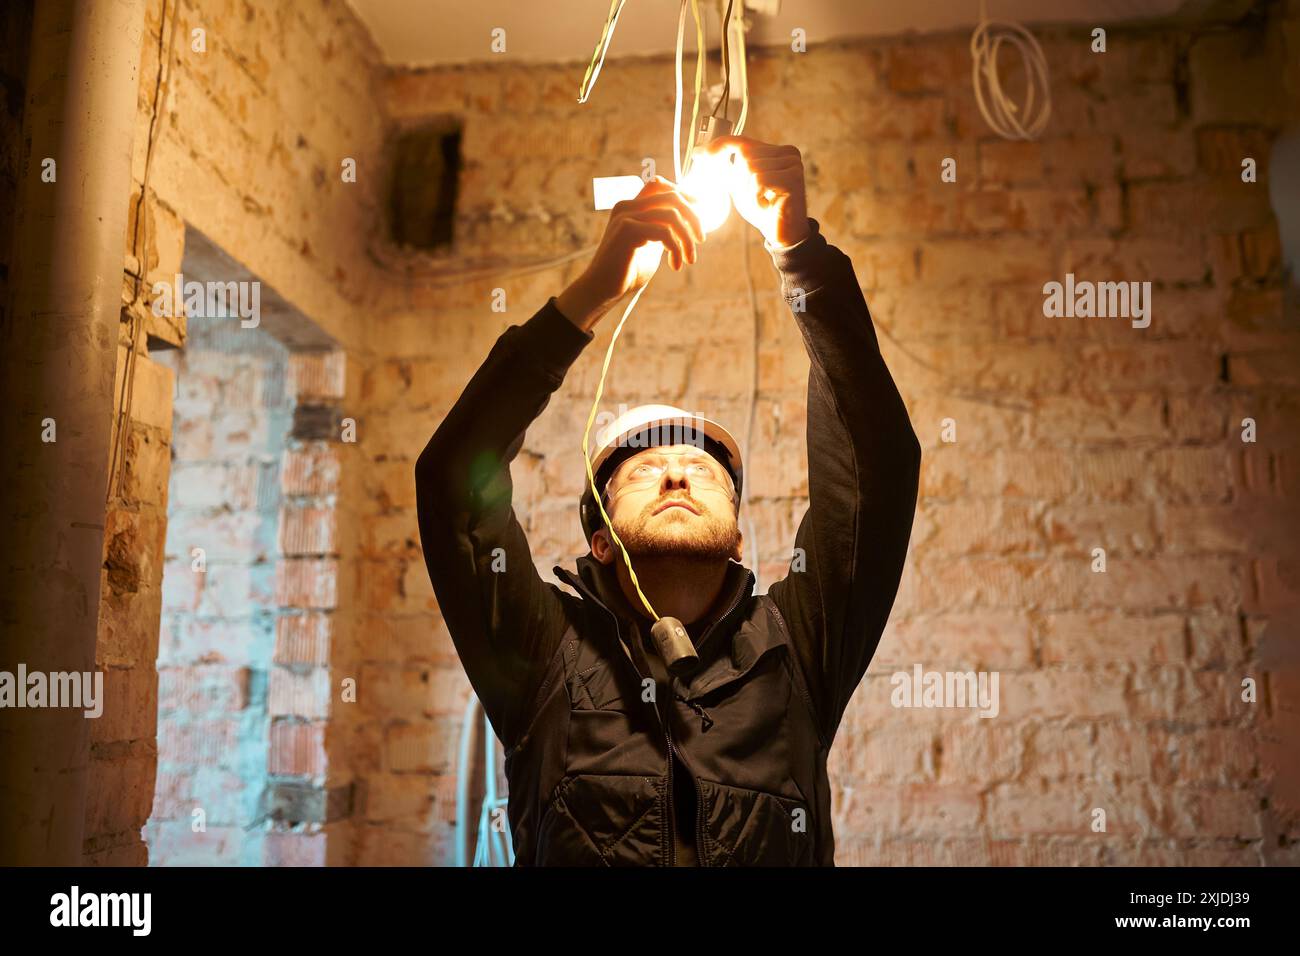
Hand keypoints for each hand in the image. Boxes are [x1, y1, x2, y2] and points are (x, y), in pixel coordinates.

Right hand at [557, 176, 703, 329]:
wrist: (602, 290)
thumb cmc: (627, 271)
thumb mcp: (650, 245)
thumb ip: (664, 229)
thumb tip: (689, 220)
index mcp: (631, 207)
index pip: (660, 185)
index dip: (684, 196)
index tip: (697, 218)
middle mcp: (627, 206)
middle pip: (672, 196)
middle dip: (693, 217)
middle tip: (700, 240)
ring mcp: (626, 216)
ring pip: (672, 214)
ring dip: (687, 238)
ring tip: (689, 259)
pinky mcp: (627, 231)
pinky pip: (664, 232)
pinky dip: (676, 249)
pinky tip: (676, 265)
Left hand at [701, 136, 808, 248]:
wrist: (781, 234)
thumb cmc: (762, 209)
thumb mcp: (740, 184)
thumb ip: (727, 166)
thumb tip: (701, 151)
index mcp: (777, 151)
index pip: (742, 141)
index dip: (718, 146)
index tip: (697, 154)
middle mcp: (788, 153)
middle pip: (745, 154)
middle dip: (740, 179)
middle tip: (756, 197)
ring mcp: (793, 164)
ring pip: (751, 167)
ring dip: (749, 191)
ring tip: (763, 201)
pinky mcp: (793, 178)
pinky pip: (758, 179)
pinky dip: (756, 196)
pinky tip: (767, 205)